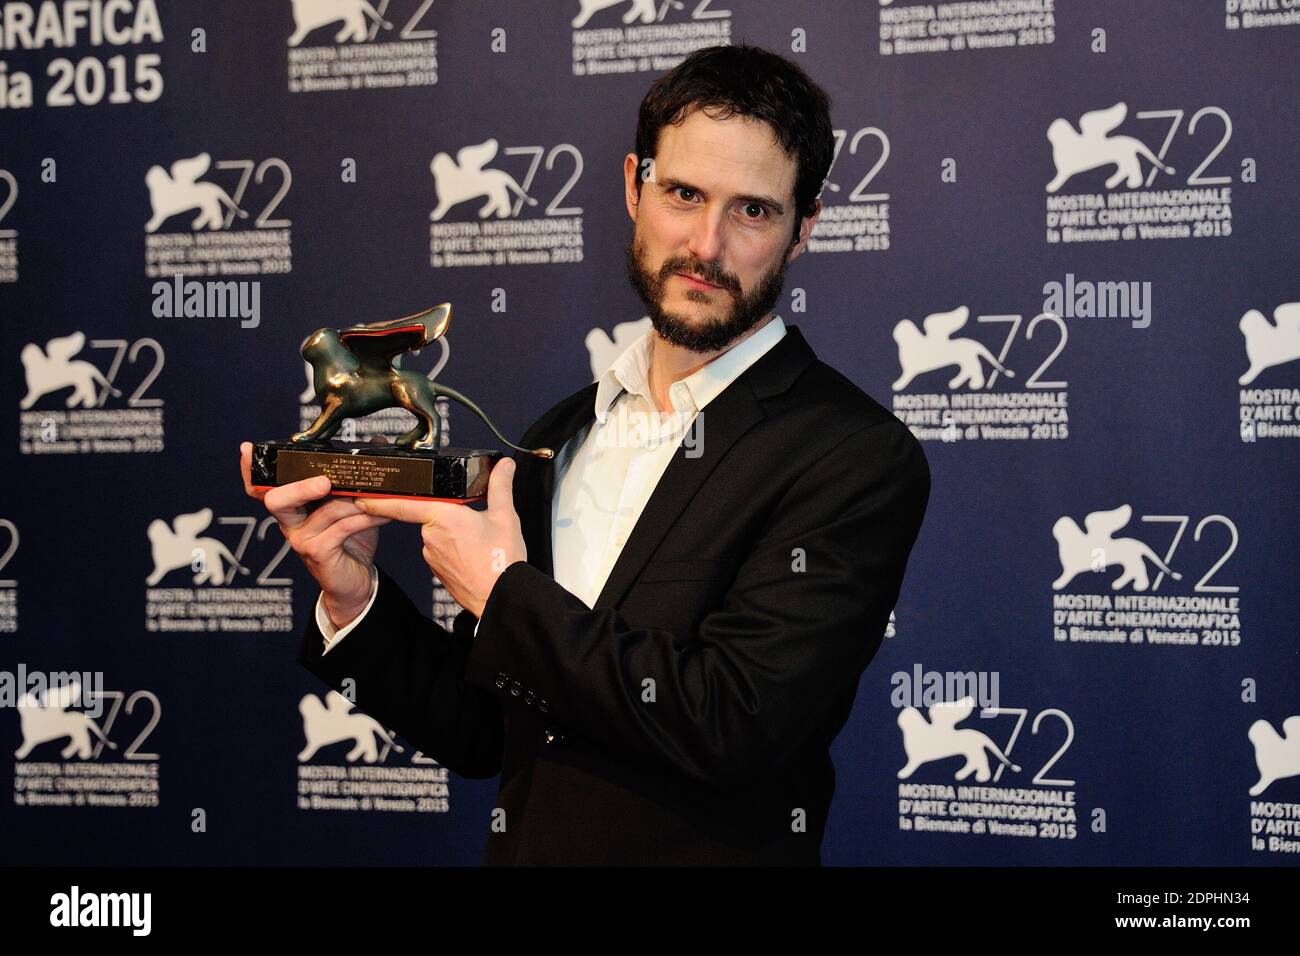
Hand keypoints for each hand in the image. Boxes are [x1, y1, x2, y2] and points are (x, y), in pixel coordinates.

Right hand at [239, 441, 391, 627]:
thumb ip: (354, 478)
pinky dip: (366, 518)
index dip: (250, 470)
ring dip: (355, 501)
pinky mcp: (318, 552)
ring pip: (324, 511)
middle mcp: (289, 522)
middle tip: (324, 481)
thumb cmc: (350, 539)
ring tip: (378, 495)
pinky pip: (342, 528)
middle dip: (300, 487)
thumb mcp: (350, 504)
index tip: (246, 449)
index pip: (260, 487)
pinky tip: (382, 514)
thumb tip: (376, 443)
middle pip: (276, 500)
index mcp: (292, 506)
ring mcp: (301, 539)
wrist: (356, 579)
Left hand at [354, 457, 524, 618]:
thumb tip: (504, 466)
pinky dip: (453, 548)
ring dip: (452, 533)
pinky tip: (472, 553)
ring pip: (436, 533)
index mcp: (443, 517)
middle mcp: (431, 536)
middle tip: (473, 522)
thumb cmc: (500, 562)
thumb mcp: (505, 517)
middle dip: (447, 515)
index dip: (380, 499)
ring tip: (479, 541)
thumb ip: (500, 486)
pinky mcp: (436, 569)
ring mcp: (432, 555)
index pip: (402, 504)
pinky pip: (439, 550)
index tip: (363, 495)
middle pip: (429, 515)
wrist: (500, 598)